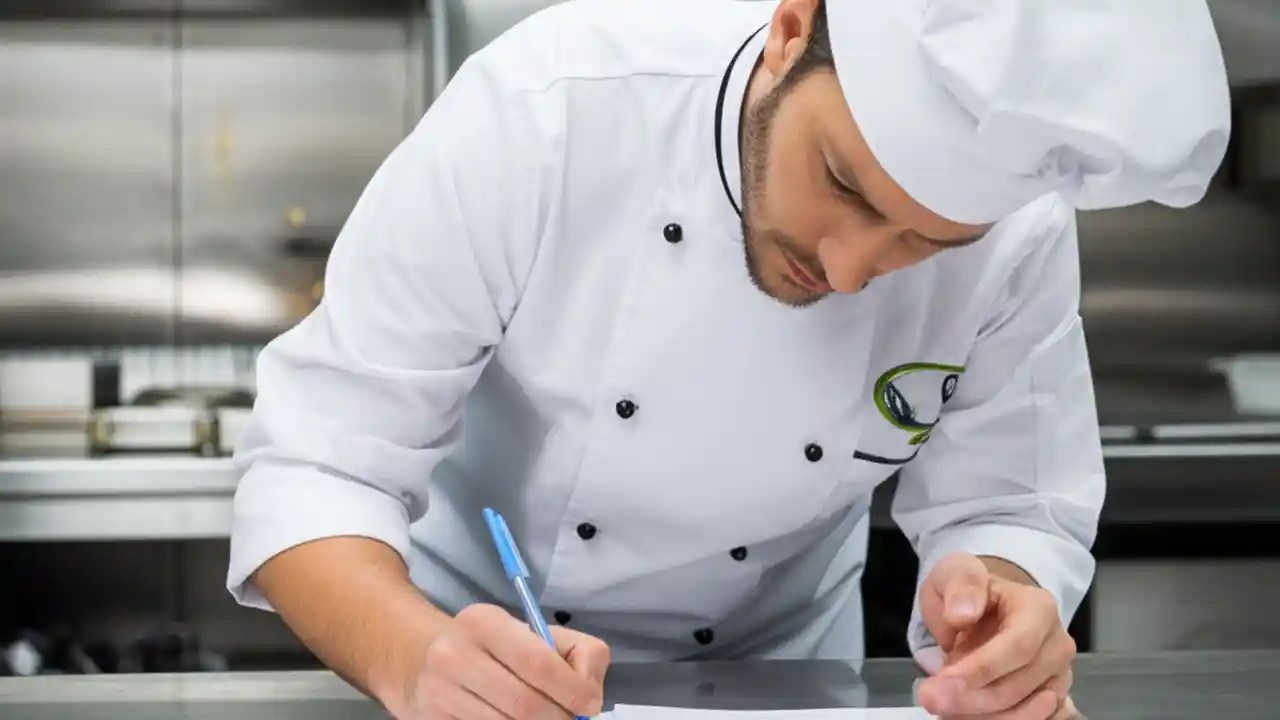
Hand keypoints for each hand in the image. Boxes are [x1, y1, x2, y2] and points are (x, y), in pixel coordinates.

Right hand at [390, 603, 609, 719]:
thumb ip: (572, 653)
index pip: (538, 662)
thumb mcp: (528, 633)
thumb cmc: (488, 646)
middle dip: (558, 718)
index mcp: (486, 622)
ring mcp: (439, 693)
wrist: (417, 658)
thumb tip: (590, 696)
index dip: (572, 690)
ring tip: (544, 719)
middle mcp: (456, 655)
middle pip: (525, 705)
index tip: (589, 704)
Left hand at [916, 553, 1078, 718]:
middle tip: (931, 699)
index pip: (1018, 646)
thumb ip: (961, 585)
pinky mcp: (1053, 700)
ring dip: (982, 717)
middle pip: (1019, 686)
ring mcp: (1058, 676)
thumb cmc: (969, 592)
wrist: (985, 608)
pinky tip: (969, 716)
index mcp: (1039, 608)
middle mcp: (1057, 645)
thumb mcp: (956, 573)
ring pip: (1027, 712)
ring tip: (944, 709)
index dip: (982, 669)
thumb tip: (962, 613)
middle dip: (972, 699)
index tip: (944, 682)